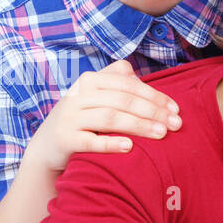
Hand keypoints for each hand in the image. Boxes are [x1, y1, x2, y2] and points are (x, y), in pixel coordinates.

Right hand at [22, 59, 181, 173]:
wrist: (47, 146)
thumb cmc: (80, 119)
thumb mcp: (93, 95)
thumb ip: (114, 80)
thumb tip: (137, 75)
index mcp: (89, 81)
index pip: (128, 84)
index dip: (154, 95)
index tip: (175, 109)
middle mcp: (78, 95)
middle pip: (122, 100)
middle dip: (153, 111)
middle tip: (176, 125)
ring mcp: (69, 117)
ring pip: (110, 118)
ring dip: (139, 126)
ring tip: (161, 134)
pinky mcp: (64, 139)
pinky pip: (90, 141)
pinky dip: (110, 143)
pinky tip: (130, 147)